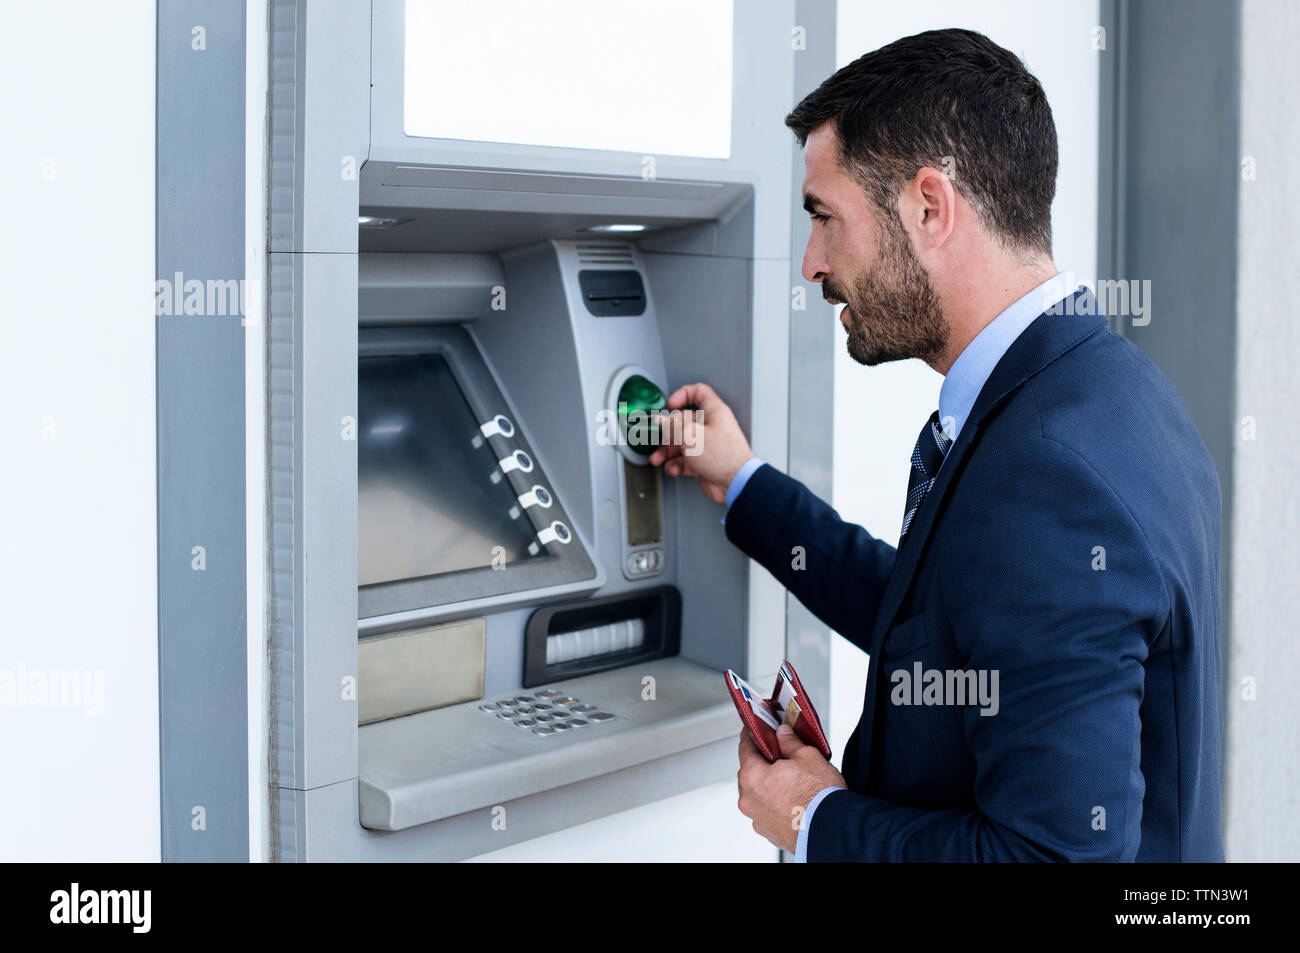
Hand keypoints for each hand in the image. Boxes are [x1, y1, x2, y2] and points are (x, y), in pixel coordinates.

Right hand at [647, 382, 754, 504]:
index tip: (670, 404)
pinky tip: (673, 468)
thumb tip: (662, 420)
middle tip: (657, 437)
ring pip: (681, 442)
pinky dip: (676, 464)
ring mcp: (707, 445)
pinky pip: (684, 459)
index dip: (683, 394)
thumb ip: (674, 426)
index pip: (699, 393)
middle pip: (683, 421)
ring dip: (667, 451)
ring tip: (658, 458)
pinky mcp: (703, 461)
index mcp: (713, 412)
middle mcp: (710, 427)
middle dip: (667, 431)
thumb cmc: (723, 457)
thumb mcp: (692, 435)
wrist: (736, 484)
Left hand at [737, 724, 846, 853]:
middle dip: (763, 762)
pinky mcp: (769, 832)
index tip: (758, 730)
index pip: (745, 747)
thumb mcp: (807, 756)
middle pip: (750, 772)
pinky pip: (767, 811)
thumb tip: (783, 735)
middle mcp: (749, 800)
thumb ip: (789, 742)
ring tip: (792, 780)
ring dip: (769, 785)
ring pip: (758, 794)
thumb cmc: (819, 798)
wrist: (833, 832)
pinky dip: (775, 804)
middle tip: (780, 755)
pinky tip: (792, 800)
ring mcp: (757, 818)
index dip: (753, 735)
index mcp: (752, 777)